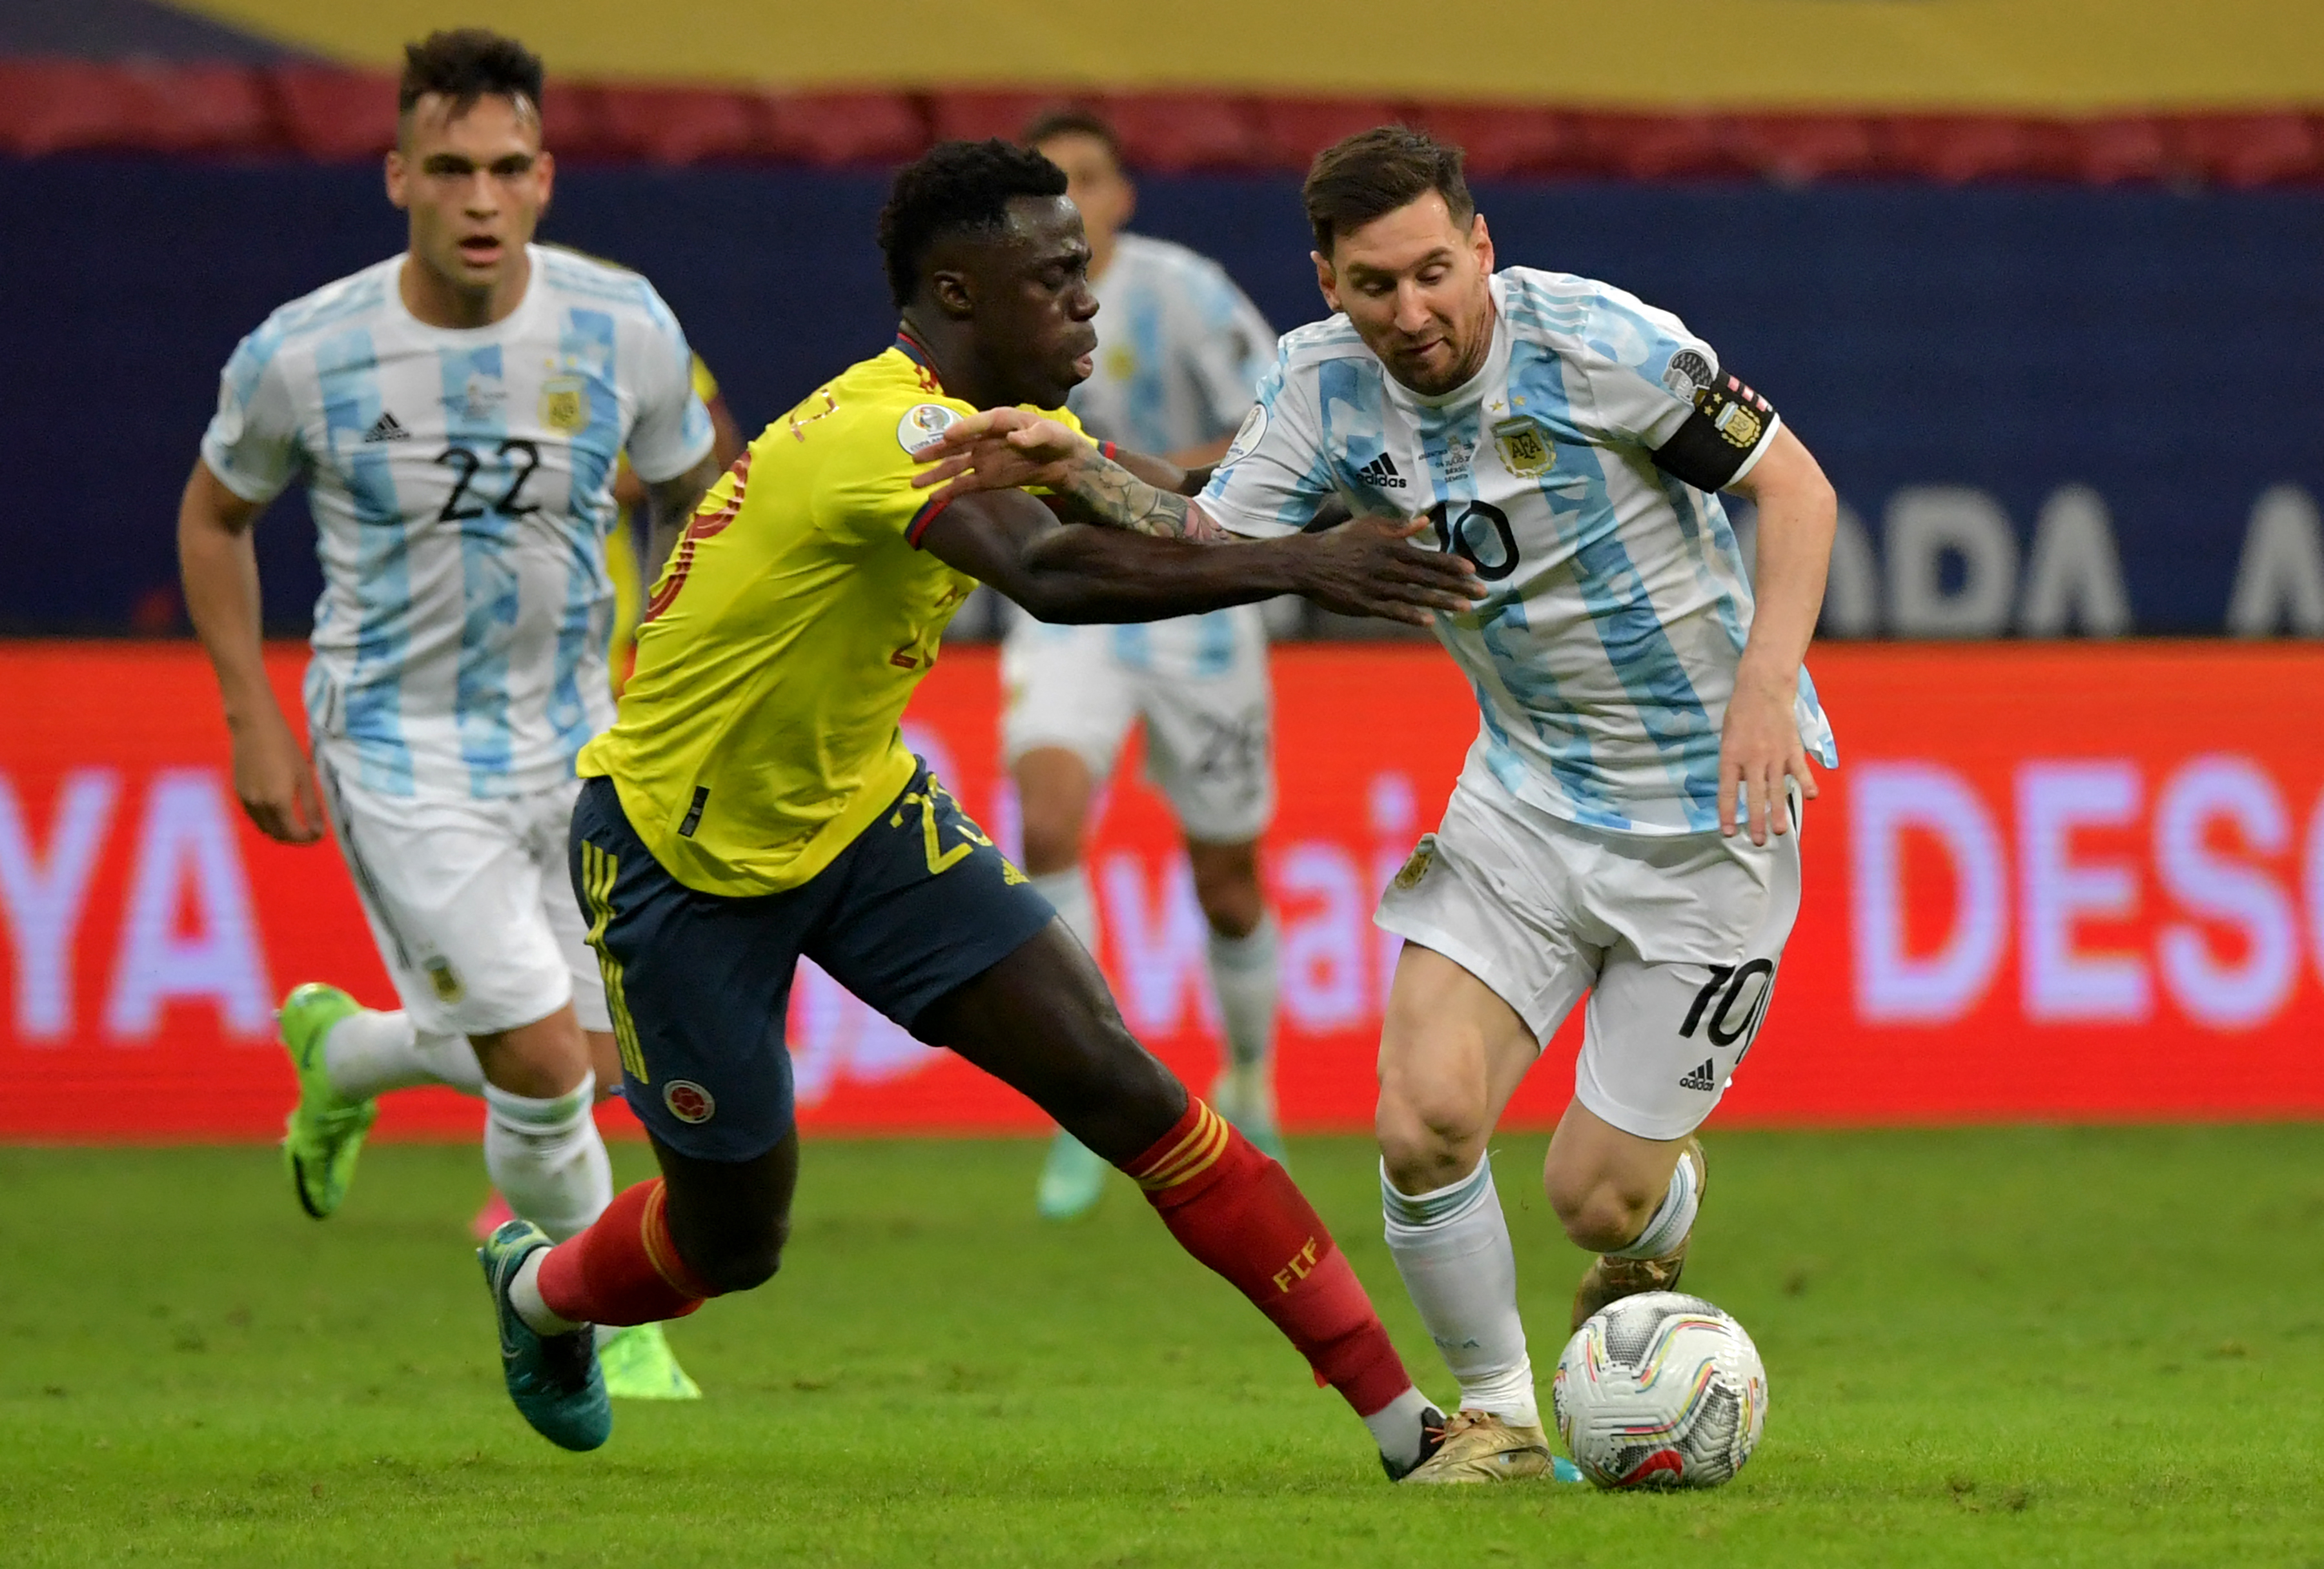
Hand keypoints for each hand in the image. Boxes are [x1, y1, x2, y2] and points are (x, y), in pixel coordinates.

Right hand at [229, 709, 325, 843]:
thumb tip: (318, 830)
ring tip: (295, 822)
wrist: (254, 728)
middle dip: (293, 837)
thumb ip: (311, 807)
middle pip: (275, 835)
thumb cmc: (285, 748)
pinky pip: (253, 816)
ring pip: (262, 827)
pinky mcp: (237, 793)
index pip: (292, 834)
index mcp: (278, 803)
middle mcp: (258, 807)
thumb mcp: (304, 778)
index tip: (319, 835)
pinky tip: (277, 811)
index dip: (307, 839)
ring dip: (279, 830)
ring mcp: (245, 801)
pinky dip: (266, 820)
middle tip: (308, 831)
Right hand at [910, 407, 1093, 499]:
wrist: (1063, 462)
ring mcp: (984, 460)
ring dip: (936, 473)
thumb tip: (1014, 438)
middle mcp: (986, 439)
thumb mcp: (1051, 434)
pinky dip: (951, 490)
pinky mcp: (988, 478)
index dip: (964, 429)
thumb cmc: (1057, 439)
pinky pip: (966, 484)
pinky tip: (934, 498)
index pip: (979, 423)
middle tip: (915, 458)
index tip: (948, 437)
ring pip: (956, 466)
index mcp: (1000, 421)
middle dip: (936, 452)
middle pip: (957, 445)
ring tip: (914, 482)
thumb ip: (1034, 435)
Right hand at [1282, 515, 1486, 625]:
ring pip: (1415, 595)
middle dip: (1457, 585)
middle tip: (1482, 592)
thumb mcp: (1368, 526)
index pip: (1427, 556)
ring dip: (1442, 602)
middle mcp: (1387, 566)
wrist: (1307, 563)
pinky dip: (1411, 616)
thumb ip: (1398, 527)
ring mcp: (1376, 587)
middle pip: (1428, 577)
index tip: (1473, 570)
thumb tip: (1425, 522)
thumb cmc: (1339, 541)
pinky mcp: (1364, 604)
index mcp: (1390, 546)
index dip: (1451, 563)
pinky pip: (1392, 611)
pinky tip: (1430, 622)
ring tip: (1464, 608)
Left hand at [1717, 662, 1819, 843]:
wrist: (1762, 688)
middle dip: (1756, 821)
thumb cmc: (1741, 715)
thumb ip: (1734, 765)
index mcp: (1731, 757)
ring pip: (1777, 789)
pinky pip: (1800, 770)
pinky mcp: (1791, 748)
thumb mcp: (1727, 739)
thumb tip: (1742, 789)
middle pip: (1755, 796)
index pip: (1728, 792)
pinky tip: (1811, 798)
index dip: (1728, 813)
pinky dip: (1806, 783)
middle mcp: (1752, 759)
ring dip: (1779, 811)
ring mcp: (1774, 754)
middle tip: (1758, 842)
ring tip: (1779, 831)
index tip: (1728, 833)